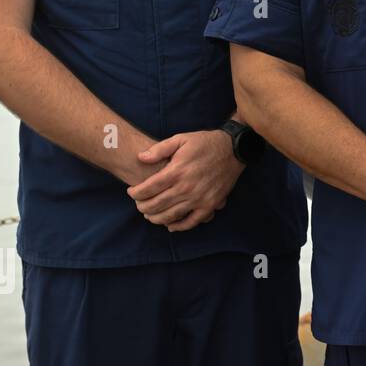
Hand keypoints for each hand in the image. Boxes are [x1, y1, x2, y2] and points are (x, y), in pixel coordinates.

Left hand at [127, 130, 244, 231]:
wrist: (233, 149)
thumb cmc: (205, 143)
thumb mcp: (181, 139)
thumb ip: (159, 149)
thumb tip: (141, 158)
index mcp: (177, 171)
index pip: (148, 188)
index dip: (136, 193)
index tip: (131, 192)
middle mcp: (186, 187)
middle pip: (156, 204)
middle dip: (142, 207)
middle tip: (138, 204)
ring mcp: (199, 198)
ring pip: (170, 216)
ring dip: (155, 218)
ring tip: (149, 215)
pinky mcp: (210, 204)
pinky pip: (191, 221)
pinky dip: (178, 226)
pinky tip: (170, 225)